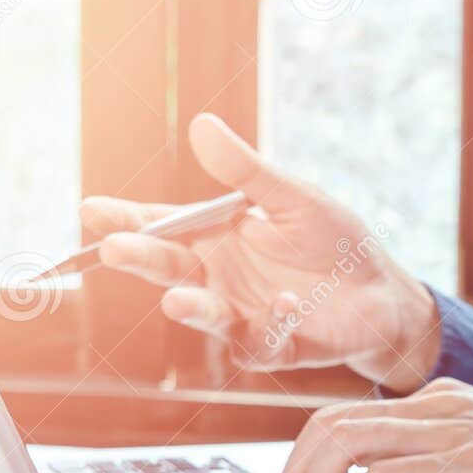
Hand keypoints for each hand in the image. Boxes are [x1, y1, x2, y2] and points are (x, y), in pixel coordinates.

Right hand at [79, 114, 439, 390]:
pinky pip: (263, 342)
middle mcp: (219, 277)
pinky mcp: (274, 348)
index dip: (126, 219)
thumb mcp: (294, 198)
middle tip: (112, 250)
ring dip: (191, 309)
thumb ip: (248, 172)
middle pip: (171, 269)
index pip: (162, 225)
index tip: (90, 211)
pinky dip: (272, 323)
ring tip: (175, 300)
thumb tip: (201, 124)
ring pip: (206, 316)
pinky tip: (288, 302)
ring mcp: (242, 315)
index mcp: (216, 236)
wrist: (382, 292)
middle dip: (141, 259)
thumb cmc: (334, 242)